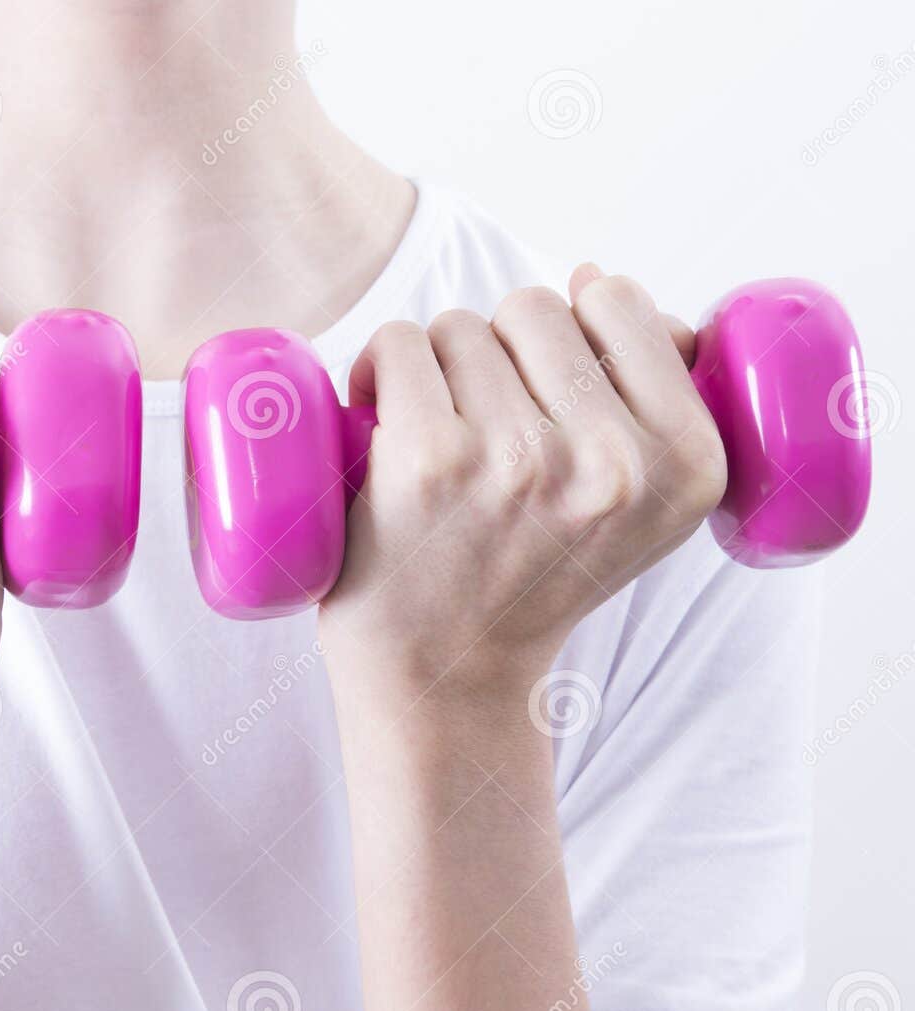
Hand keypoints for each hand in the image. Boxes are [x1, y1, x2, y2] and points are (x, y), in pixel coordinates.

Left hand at [320, 265, 723, 695]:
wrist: (443, 676)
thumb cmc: (526, 572)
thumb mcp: (638, 502)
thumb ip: (650, 393)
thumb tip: (597, 278)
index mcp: (688, 464)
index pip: (619, 302)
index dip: (569, 332)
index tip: (545, 394)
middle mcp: (612, 463)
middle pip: (534, 307)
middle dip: (499, 354)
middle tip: (484, 432)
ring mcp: (519, 458)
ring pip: (460, 326)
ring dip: (437, 370)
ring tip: (440, 444)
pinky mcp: (429, 459)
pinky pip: (398, 342)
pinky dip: (378, 371)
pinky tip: (381, 425)